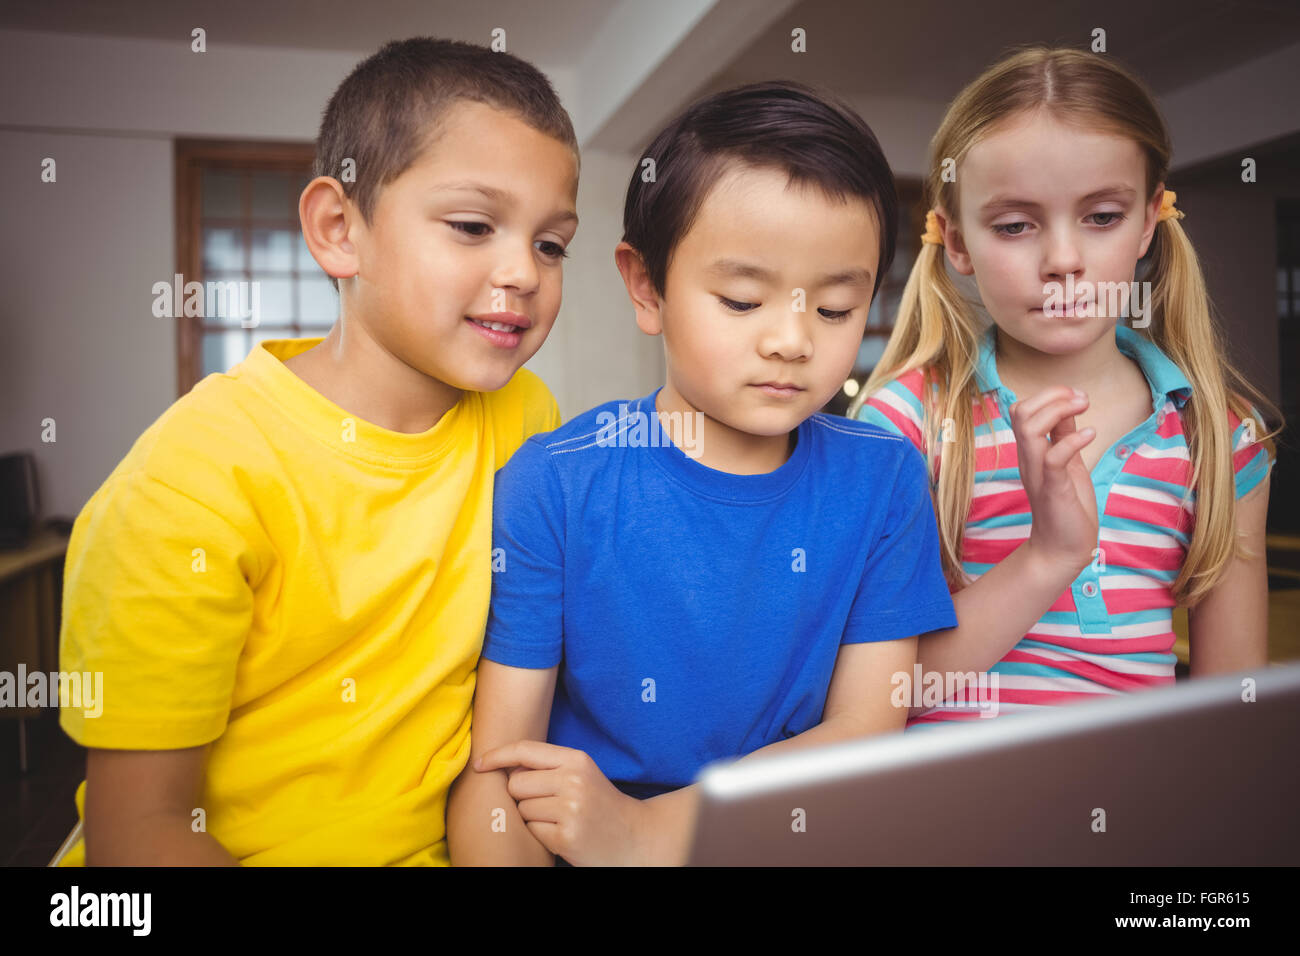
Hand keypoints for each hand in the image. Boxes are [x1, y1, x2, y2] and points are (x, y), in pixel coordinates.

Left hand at [474, 741, 650, 865]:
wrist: (635, 838)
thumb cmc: (600, 804)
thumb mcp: (582, 774)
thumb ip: (549, 767)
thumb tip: (503, 765)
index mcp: (576, 760)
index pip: (525, 750)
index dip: (497, 755)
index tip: (480, 764)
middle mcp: (573, 780)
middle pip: (515, 784)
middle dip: (523, 796)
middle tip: (550, 805)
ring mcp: (570, 809)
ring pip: (521, 809)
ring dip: (533, 818)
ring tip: (560, 820)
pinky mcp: (565, 836)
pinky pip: (531, 831)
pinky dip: (541, 835)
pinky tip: (563, 834)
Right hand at [1007, 386, 1098, 576]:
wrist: (1063, 548)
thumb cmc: (1068, 507)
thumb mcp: (1068, 463)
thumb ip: (1064, 436)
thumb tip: (1068, 407)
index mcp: (1030, 451)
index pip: (1023, 409)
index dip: (1049, 395)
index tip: (1077, 397)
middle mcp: (1028, 459)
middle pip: (1020, 412)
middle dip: (1052, 396)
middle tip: (1081, 399)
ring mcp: (1038, 473)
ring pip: (1029, 429)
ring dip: (1059, 410)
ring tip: (1085, 408)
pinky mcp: (1052, 489)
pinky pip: (1054, 457)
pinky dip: (1073, 440)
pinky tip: (1092, 435)